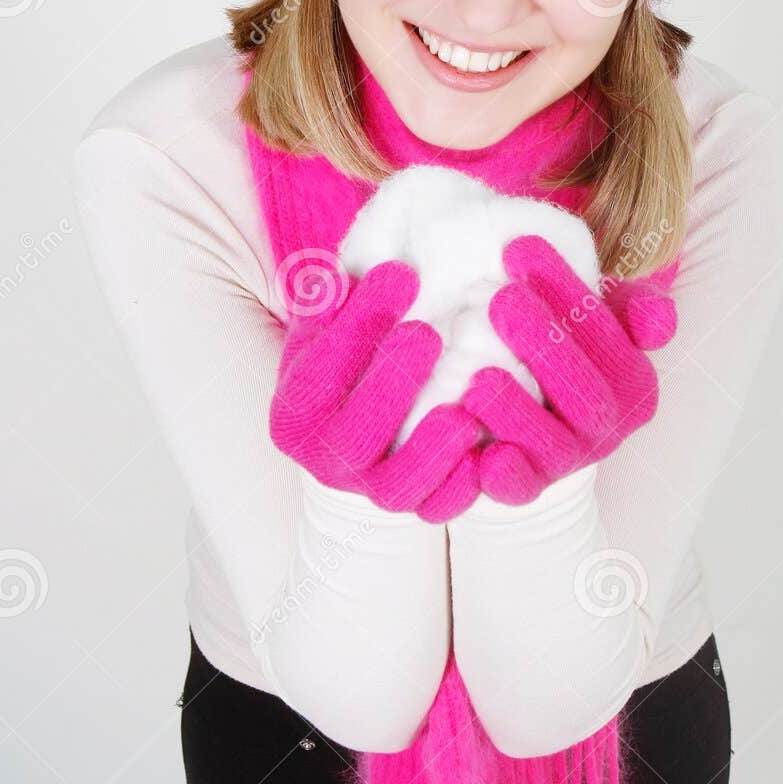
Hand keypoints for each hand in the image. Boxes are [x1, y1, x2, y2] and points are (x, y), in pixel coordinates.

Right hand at [269, 258, 483, 519]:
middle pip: (353, 435)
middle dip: (389, 382)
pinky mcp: (415, 505)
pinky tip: (487, 452)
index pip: (317, 373)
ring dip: (430, 449)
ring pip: (395, 487)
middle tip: (425, 333)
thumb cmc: (351, 353)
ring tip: (463, 410)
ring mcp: (370, 489)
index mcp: (294, 414)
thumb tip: (331, 279)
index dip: (357, 324)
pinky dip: (461, 488)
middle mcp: (325, 461)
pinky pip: (438, 510)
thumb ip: (327, 300)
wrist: (368, 413)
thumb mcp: (329, 323)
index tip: (400, 273)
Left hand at [460, 234, 676, 504]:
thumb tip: (656, 315)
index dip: (563, 289)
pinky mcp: (528, 487)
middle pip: (583, 389)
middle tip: (497, 298)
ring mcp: (569, 460)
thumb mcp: (598, 321)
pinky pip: (520, 488)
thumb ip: (631, 308)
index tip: (520, 247)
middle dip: (542, 341)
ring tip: (477, 375)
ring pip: (551, 442)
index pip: (605, 332)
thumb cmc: (560, 352)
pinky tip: (479, 450)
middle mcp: (608, 424)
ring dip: (516, 408)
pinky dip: (503, 474)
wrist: (529, 429)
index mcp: (632, 379)